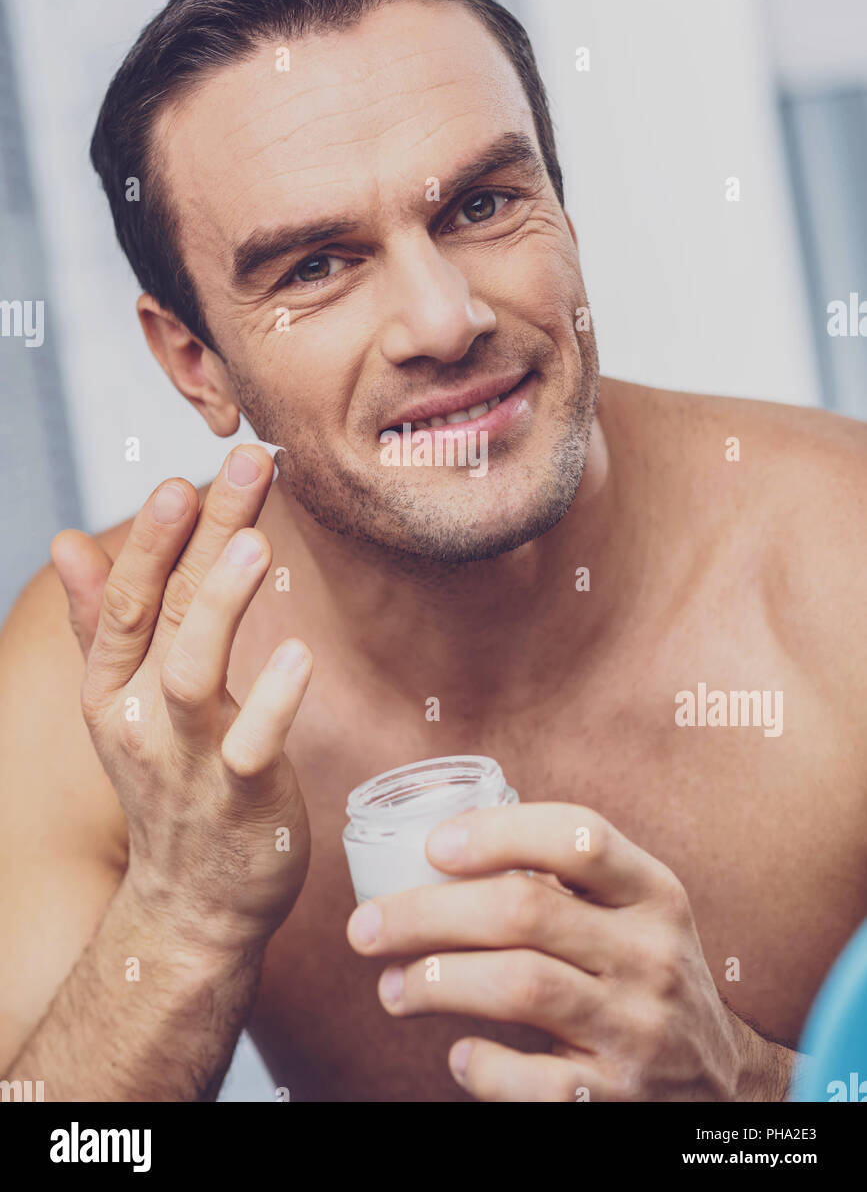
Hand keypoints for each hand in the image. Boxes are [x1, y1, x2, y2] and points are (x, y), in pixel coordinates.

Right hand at [52, 444, 312, 957]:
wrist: (190, 904)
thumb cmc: (169, 784)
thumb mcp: (122, 702)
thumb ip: (102, 621)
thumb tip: (69, 540)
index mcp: (113, 687)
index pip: (129, 598)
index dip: (157, 537)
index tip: (186, 475)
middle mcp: (139, 717)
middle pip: (163, 613)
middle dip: (199, 536)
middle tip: (246, 464)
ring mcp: (187, 760)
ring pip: (194, 672)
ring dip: (220, 605)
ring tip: (256, 543)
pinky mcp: (240, 799)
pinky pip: (252, 746)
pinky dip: (274, 701)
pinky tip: (300, 654)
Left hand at [347, 802, 759, 1100]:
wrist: (723, 1088)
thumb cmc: (647, 976)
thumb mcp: (638, 915)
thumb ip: (569, 878)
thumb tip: (447, 840)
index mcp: (654, 893)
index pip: (579, 837)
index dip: (498, 832)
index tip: (434, 845)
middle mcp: (652, 955)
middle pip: (523, 910)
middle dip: (425, 913)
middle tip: (365, 926)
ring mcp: (639, 1030)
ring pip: (519, 986)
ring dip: (434, 981)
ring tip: (390, 986)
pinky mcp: (616, 1100)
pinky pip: (533, 1082)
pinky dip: (481, 1065)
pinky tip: (458, 1052)